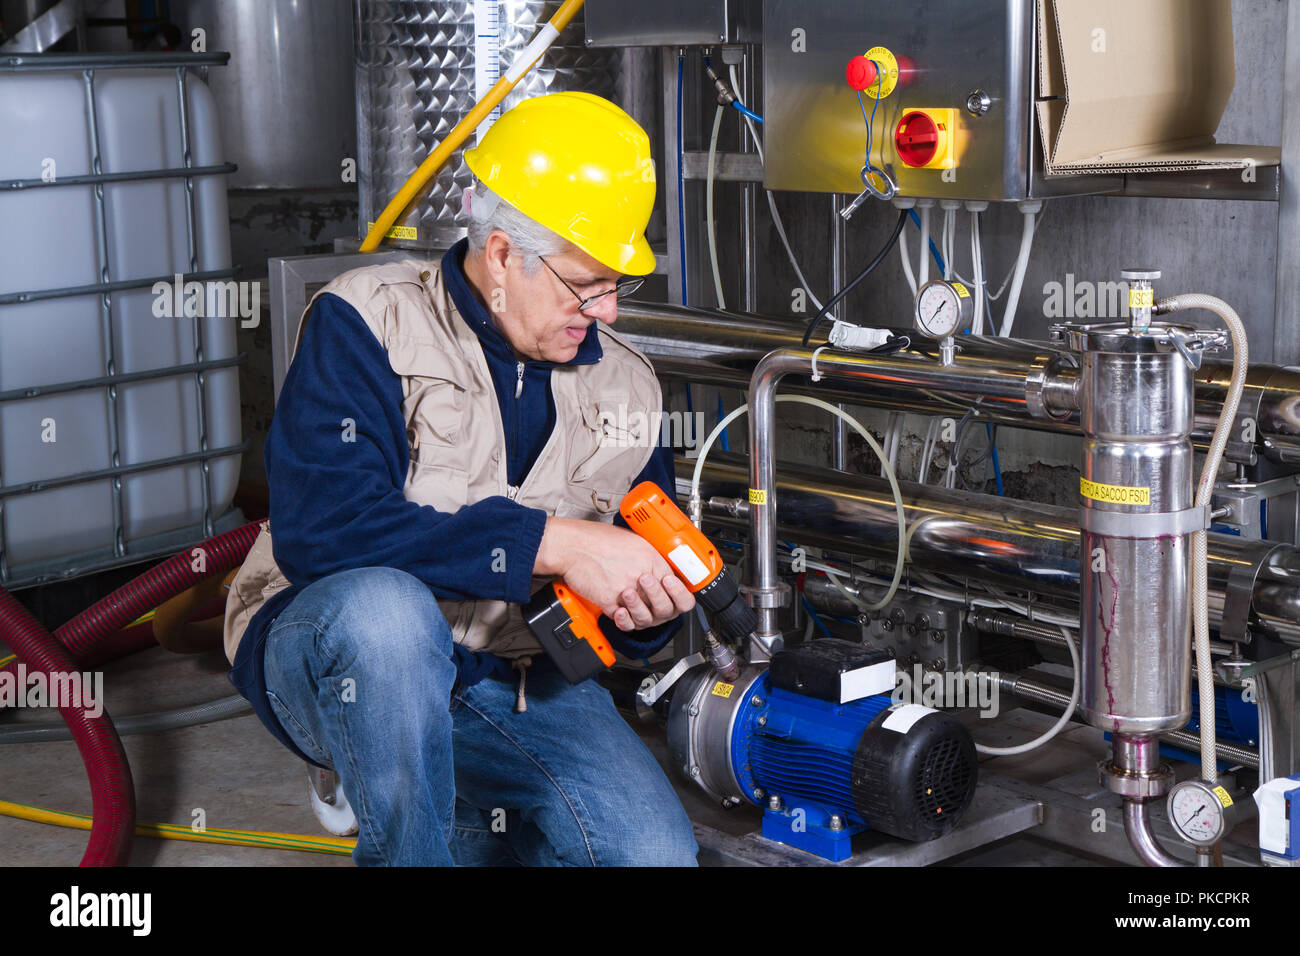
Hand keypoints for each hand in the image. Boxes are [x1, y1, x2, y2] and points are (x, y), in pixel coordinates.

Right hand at [535, 517, 695, 629]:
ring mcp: (626, 591)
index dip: (678, 595)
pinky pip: (623, 622)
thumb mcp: (634, 540)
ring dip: (641, 613)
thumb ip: (650, 558)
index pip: (678, 587)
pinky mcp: (609, 602)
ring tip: (631, 599)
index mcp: (651, 559)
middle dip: (661, 607)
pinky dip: (624, 621)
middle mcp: (642, 575)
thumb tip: (660, 571)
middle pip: (665, 607)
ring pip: (646, 619)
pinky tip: (621, 613)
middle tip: (650, 597)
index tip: (671, 592)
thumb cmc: (596, 539)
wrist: (572, 545)